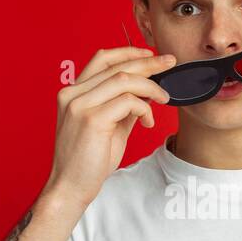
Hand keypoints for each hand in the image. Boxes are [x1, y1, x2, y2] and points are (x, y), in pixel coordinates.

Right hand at [44, 45, 175, 207]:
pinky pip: (128, 101)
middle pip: (116, 66)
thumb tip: (147, 91)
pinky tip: (148, 121)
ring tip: (164, 98)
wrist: (71, 187)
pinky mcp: (91, 119)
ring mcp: (80, 105)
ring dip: (151, 86)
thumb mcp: (109, 126)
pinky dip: (144, 108)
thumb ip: (124, 106)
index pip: (102, 59)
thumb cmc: (88, 161)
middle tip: (170, 62)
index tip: (151, 56)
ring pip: (124, 80)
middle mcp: (73, 94)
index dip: (128, 53)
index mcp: (73, 93)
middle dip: (148, 63)